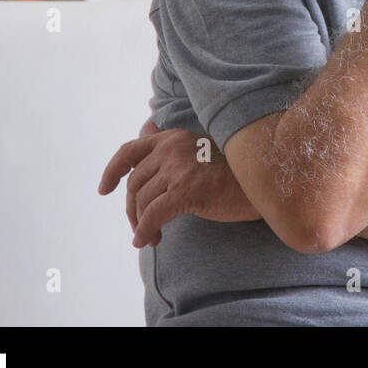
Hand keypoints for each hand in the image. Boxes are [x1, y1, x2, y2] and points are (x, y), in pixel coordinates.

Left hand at [98, 126, 261, 247]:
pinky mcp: (185, 190)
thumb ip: (170, 144)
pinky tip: (148, 241)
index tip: (105, 189)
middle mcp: (172, 149)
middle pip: (135, 183)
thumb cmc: (233, 171)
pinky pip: (152, 215)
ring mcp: (178, 168)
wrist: (262, 183)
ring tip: (152, 237)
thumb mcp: (197, 149)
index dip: (113, 171)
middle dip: (132, 209)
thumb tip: (146, 126)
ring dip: (141, 224)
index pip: (130, 151)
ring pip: (142, 201)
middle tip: (139, 227)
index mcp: (173, 137)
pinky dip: (145, 231)